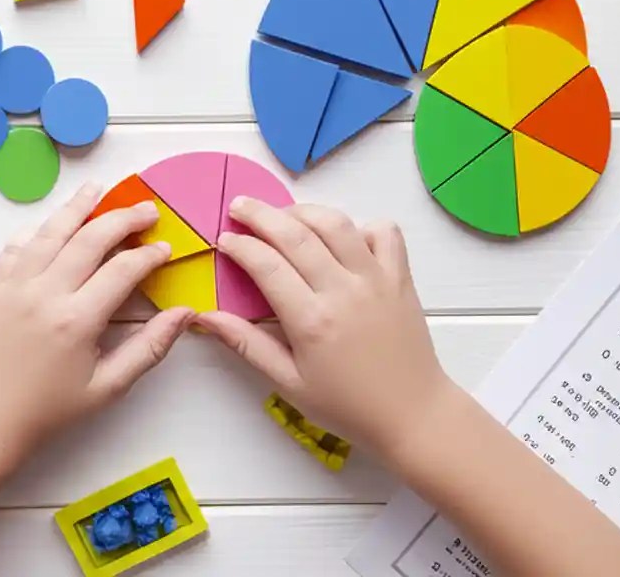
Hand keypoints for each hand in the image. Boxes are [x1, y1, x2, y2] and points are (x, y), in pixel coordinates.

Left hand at [0, 182, 194, 457]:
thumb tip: (186, 314)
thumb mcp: (108, 387)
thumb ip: (149, 348)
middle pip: (89, 238)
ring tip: (100, 189)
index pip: (121, 270)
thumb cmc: (51, 410)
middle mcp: (44, 294)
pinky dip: (40, 228)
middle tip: (147, 210)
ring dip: (78, 207)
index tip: (165, 249)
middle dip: (122, 219)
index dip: (148, 254)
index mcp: (76, 320)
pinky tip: (56, 221)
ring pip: (51, 232)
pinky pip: (18, 245)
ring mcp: (14, 286)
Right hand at [195, 198, 453, 458]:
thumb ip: (247, 344)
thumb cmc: (347, 406)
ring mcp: (376, 279)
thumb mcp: (288, 383)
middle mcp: (344, 291)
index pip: (267, 265)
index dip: (240, 246)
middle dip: (261, 214)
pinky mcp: (401, 277)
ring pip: (336, 223)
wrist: (413, 414)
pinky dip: (360, 225)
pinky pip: (384, 232)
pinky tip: (341, 238)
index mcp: (312, 321)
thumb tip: (205, 317)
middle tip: (239, 206)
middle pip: (296, 233)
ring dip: (304, 211)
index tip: (224, 239)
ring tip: (283, 215)